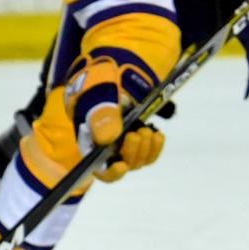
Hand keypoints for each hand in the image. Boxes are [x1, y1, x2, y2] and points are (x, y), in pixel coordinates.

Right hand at [64, 50, 166, 181]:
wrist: (112, 76)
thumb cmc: (98, 85)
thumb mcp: (98, 94)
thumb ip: (101, 115)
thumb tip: (108, 138)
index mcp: (90, 143)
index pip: (99, 169)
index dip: (111, 173)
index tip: (122, 165)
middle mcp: (106, 150)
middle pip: (122, 165)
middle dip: (133, 152)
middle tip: (137, 133)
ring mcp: (122, 146)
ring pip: (137, 161)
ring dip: (145, 149)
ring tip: (146, 131)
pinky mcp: (137, 141)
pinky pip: (148, 154)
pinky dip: (155, 147)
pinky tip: (157, 135)